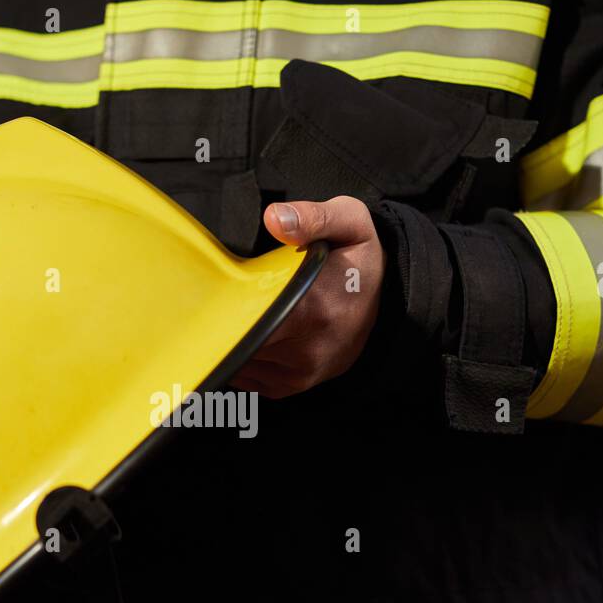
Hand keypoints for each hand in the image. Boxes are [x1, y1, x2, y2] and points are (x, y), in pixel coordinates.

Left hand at [231, 196, 383, 397]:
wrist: (386, 299)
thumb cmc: (357, 259)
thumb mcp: (349, 221)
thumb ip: (312, 216)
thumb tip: (274, 218)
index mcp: (313, 308)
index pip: (247, 320)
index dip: (224, 308)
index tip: (216, 293)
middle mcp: (307, 350)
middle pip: (238, 342)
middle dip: (226, 321)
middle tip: (227, 298)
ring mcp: (301, 373)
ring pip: (241, 361)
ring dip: (235, 340)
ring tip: (246, 313)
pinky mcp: (293, 385)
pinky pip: (248, 378)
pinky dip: (242, 358)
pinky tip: (251, 334)